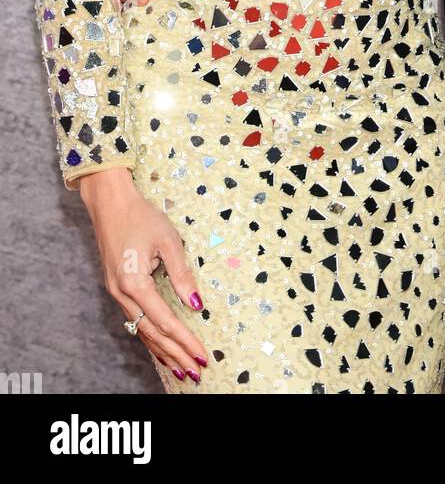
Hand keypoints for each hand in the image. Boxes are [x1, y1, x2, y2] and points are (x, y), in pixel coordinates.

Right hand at [77, 167, 208, 381]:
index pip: (165, 321)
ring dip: (162, 351)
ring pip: (141, 331)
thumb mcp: (168, 241)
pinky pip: (135, 321)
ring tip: (181, 368)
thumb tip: (196, 304)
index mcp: (134, 283)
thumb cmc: (141, 217)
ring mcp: (117, 294)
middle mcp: (122, 294)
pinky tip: (159, 347)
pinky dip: (149, 337)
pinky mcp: (117, 289)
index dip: (185, 340)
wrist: (110, 204)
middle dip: (175, 354)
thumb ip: (181, 274)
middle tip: (196, 371)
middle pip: (152, 334)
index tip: (203, 356)